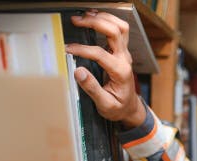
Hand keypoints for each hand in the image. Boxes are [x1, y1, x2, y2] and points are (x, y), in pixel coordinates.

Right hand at [65, 10, 146, 128]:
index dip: (82, 50)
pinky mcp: (121, 52)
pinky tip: (94, 19)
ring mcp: (124, 54)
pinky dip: (108, 21)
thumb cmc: (118, 108)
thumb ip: (92, 88)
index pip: (100, 54)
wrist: (129, 109)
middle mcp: (124, 59)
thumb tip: (79, 71)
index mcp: (120, 72)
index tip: (67, 50)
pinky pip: (119, 30)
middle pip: (114, 31)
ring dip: (104, 18)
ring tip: (86, 16)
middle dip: (94, 23)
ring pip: (120, 27)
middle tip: (76, 21)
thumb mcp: (105, 105)